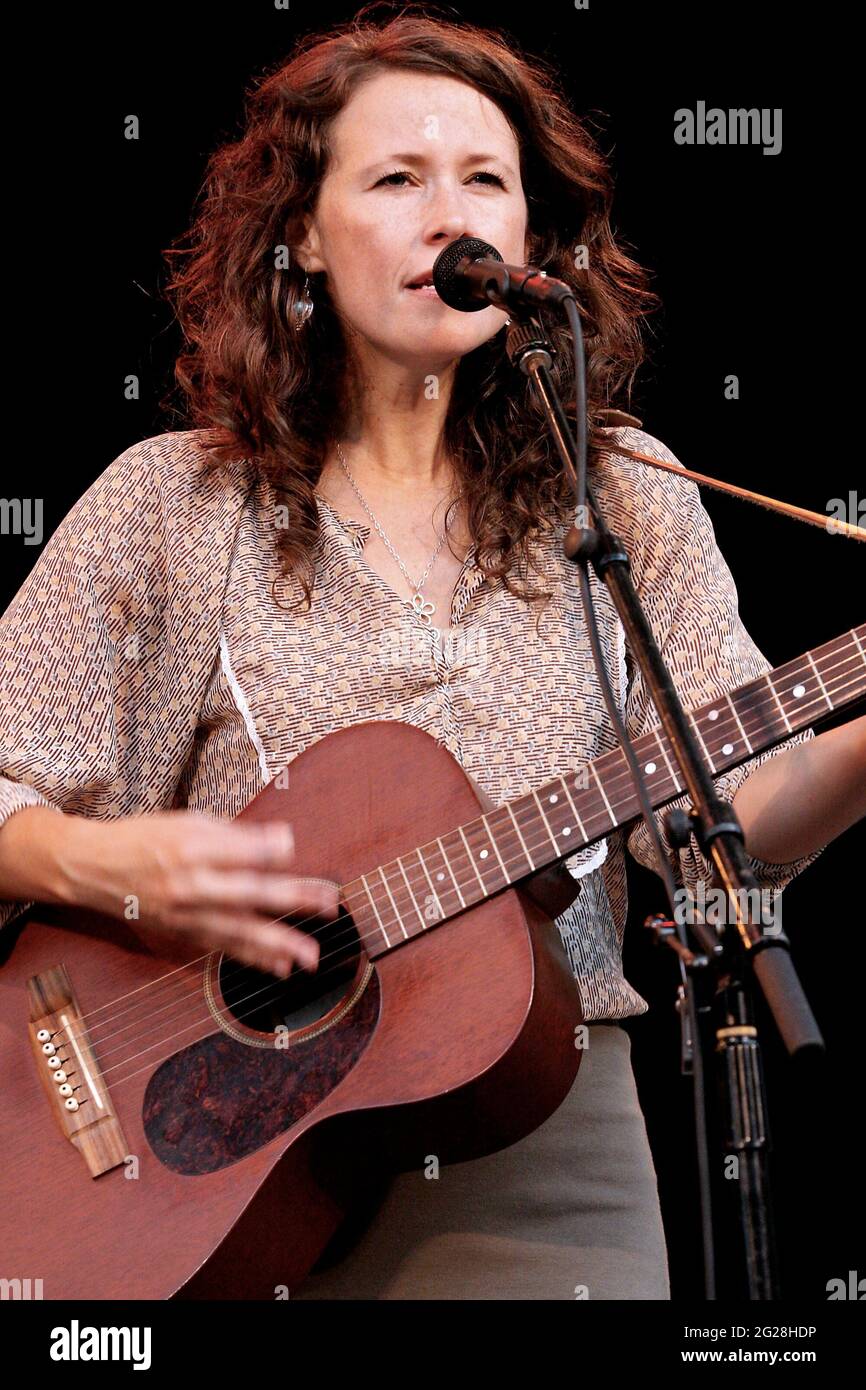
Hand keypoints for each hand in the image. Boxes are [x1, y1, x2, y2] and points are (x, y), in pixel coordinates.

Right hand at [56, 811, 336, 976]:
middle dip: (292, 899)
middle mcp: (189, 883)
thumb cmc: (147, 839)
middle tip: (329, 904)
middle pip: (248, 892)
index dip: (268, 849)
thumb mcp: (188, 821)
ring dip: (279, 944)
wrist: (95, 869)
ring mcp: (185, 913)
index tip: (293, 848)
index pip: (239, 849)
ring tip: (311, 956)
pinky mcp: (182, 933)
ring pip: (239, 930)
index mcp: (190, 845)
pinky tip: (280, 966)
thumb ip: (235, 835)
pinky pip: (223, 948)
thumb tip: (284, 844)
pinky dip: (253, 958)